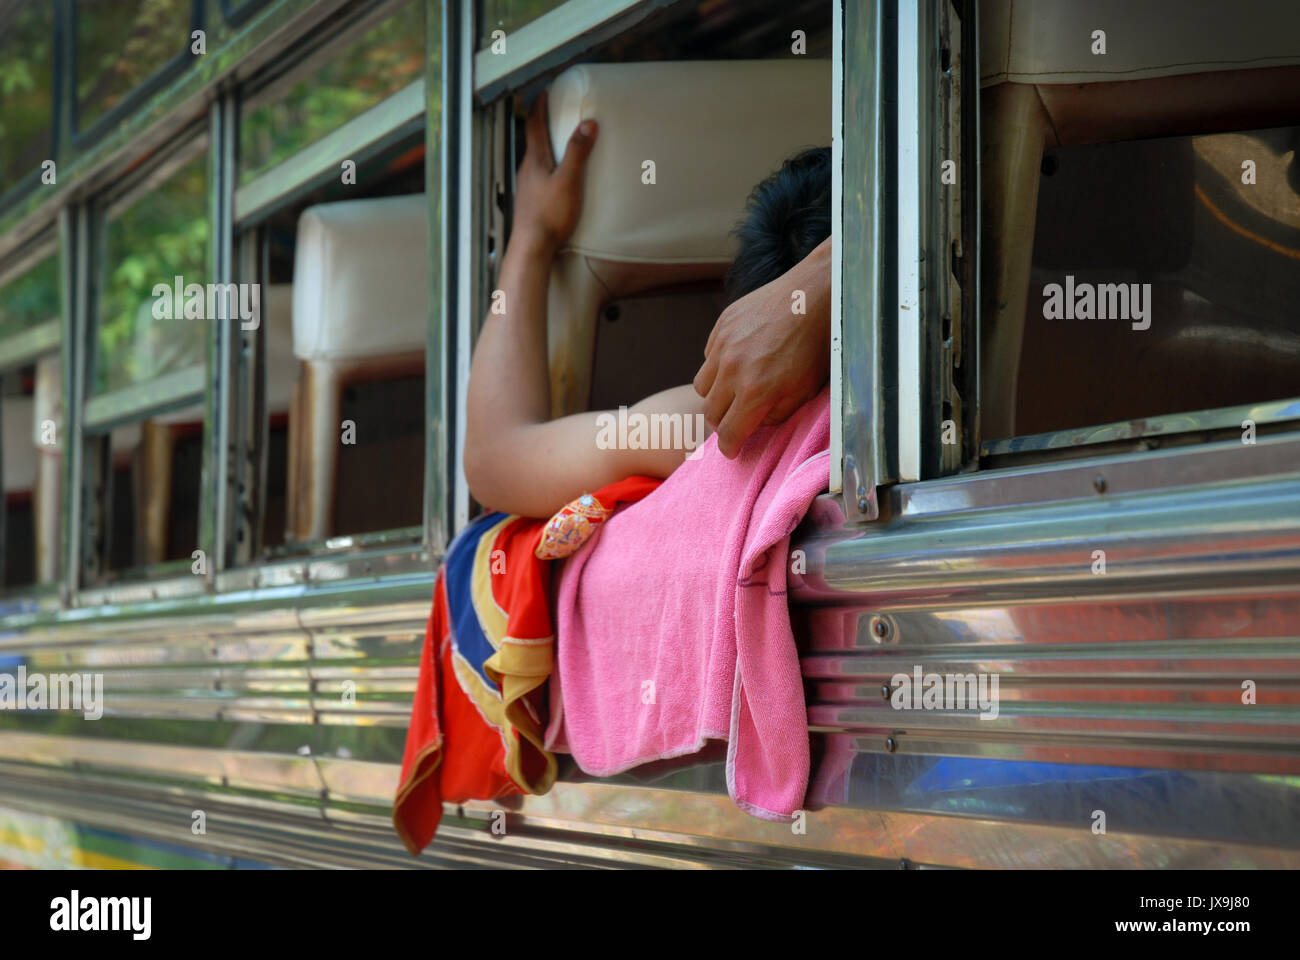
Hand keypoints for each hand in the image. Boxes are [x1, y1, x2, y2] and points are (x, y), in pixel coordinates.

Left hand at [511, 91, 597, 253]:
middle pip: (532, 140)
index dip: (539, 106)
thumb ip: (578, 152)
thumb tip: (588, 124)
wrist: (532, 247)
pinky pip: (538, 176)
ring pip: (534, 159)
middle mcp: (527, 170)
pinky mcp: (530, 201)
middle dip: (541, 124)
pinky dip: (546, 167)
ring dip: (544, 146)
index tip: (544, 92)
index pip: (534, 125)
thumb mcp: (569, 180)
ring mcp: (526, 187)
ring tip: (556, 142)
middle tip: (551, 113)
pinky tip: (555, 177)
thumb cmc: (550, 215)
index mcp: (535, 160)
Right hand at [692, 237, 831, 457]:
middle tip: (735, 421)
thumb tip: (755, 423)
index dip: (730, 447)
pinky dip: (718, 366)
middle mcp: (733, 370)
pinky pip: (708, 357)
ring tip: (734, 391)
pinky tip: (739, 360)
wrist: (813, 297)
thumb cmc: (815, 346)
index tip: (732, 449)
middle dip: (722, 423)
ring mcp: (723, 346)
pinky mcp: (721, 327)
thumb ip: (776, 414)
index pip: (729, 433)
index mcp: (756, 391)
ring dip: (715, 395)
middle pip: (710, 413)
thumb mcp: (804, 391)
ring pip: (701, 387)